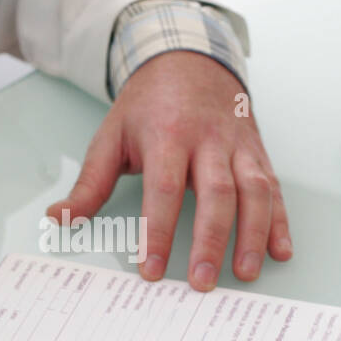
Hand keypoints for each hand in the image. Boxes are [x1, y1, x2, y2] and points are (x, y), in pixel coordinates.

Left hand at [48, 51, 292, 290]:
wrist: (190, 59)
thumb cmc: (148, 104)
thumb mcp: (111, 135)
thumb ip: (89, 183)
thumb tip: (60, 219)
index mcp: (167, 135)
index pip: (163, 189)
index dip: (158, 232)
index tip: (152, 270)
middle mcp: (209, 140)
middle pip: (216, 193)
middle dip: (211, 241)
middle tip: (202, 281)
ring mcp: (238, 146)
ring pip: (255, 191)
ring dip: (254, 235)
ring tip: (245, 273)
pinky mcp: (258, 153)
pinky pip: (275, 189)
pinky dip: (281, 222)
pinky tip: (280, 251)